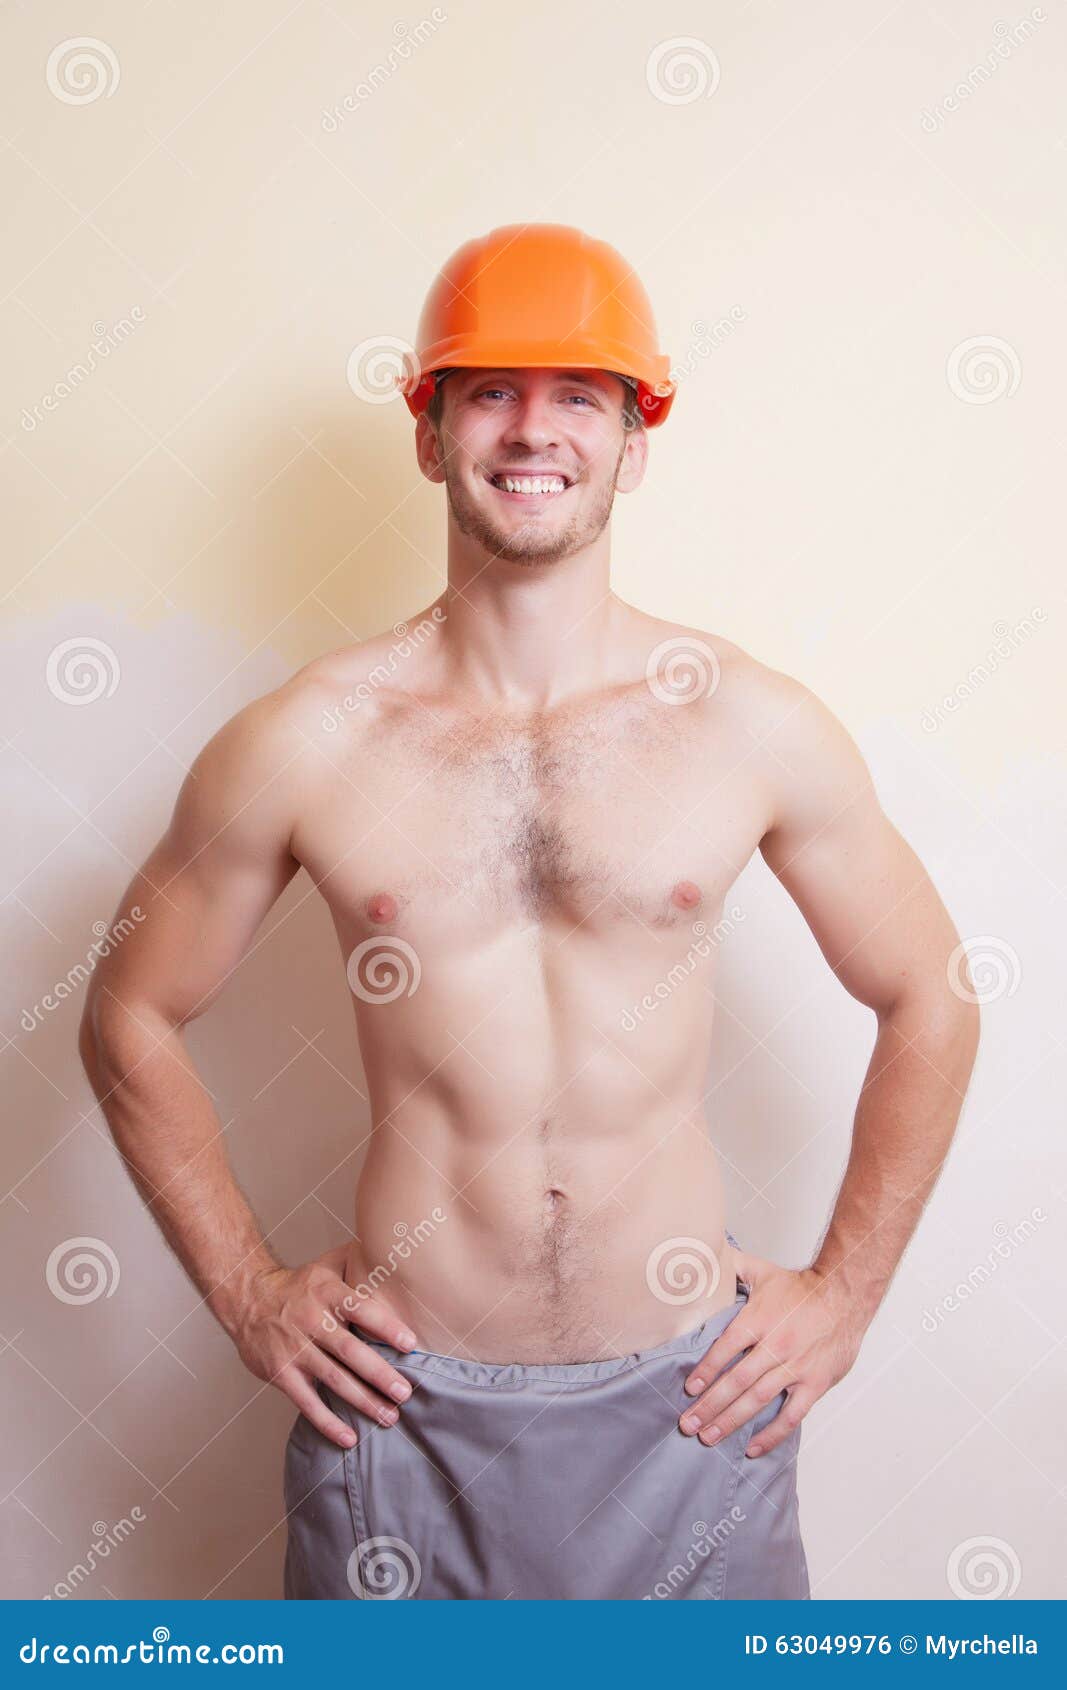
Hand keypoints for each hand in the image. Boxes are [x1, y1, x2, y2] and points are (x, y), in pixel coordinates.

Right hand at [232, 1245, 417, 1448]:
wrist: (248, 1298)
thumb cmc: (298, 1285)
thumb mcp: (326, 1265)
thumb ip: (358, 1260)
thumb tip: (394, 1248)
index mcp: (326, 1292)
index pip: (359, 1309)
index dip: (385, 1326)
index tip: (410, 1344)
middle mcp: (311, 1321)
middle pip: (349, 1351)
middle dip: (379, 1374)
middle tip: (405, 1392)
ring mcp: (294, 1350)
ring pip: (333, 1379)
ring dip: (362, 1401)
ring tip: (389, 1416)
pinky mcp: (281, 1373)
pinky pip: (307, 1402)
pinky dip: (328, 1422)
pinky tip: (349, 1437)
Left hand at [678, 1250, 867, 1457]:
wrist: (845, 1296)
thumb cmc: (802, 1288)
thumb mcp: (763, 1271)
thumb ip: (732, 1267)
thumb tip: (704, 1259)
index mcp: (759, 1319)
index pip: (725, 1348)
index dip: (706, 1370)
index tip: (689, 1389)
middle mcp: (776, 1346)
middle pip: (736, 1381)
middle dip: (709, 1405)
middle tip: (687, 1424)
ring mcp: (796, 1368)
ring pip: (757, 1401)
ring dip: (730, 1421)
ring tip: (708, 1436)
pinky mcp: (814, 1384)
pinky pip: (791, 1416)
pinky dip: (771, 1435)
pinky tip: (751, 1448)